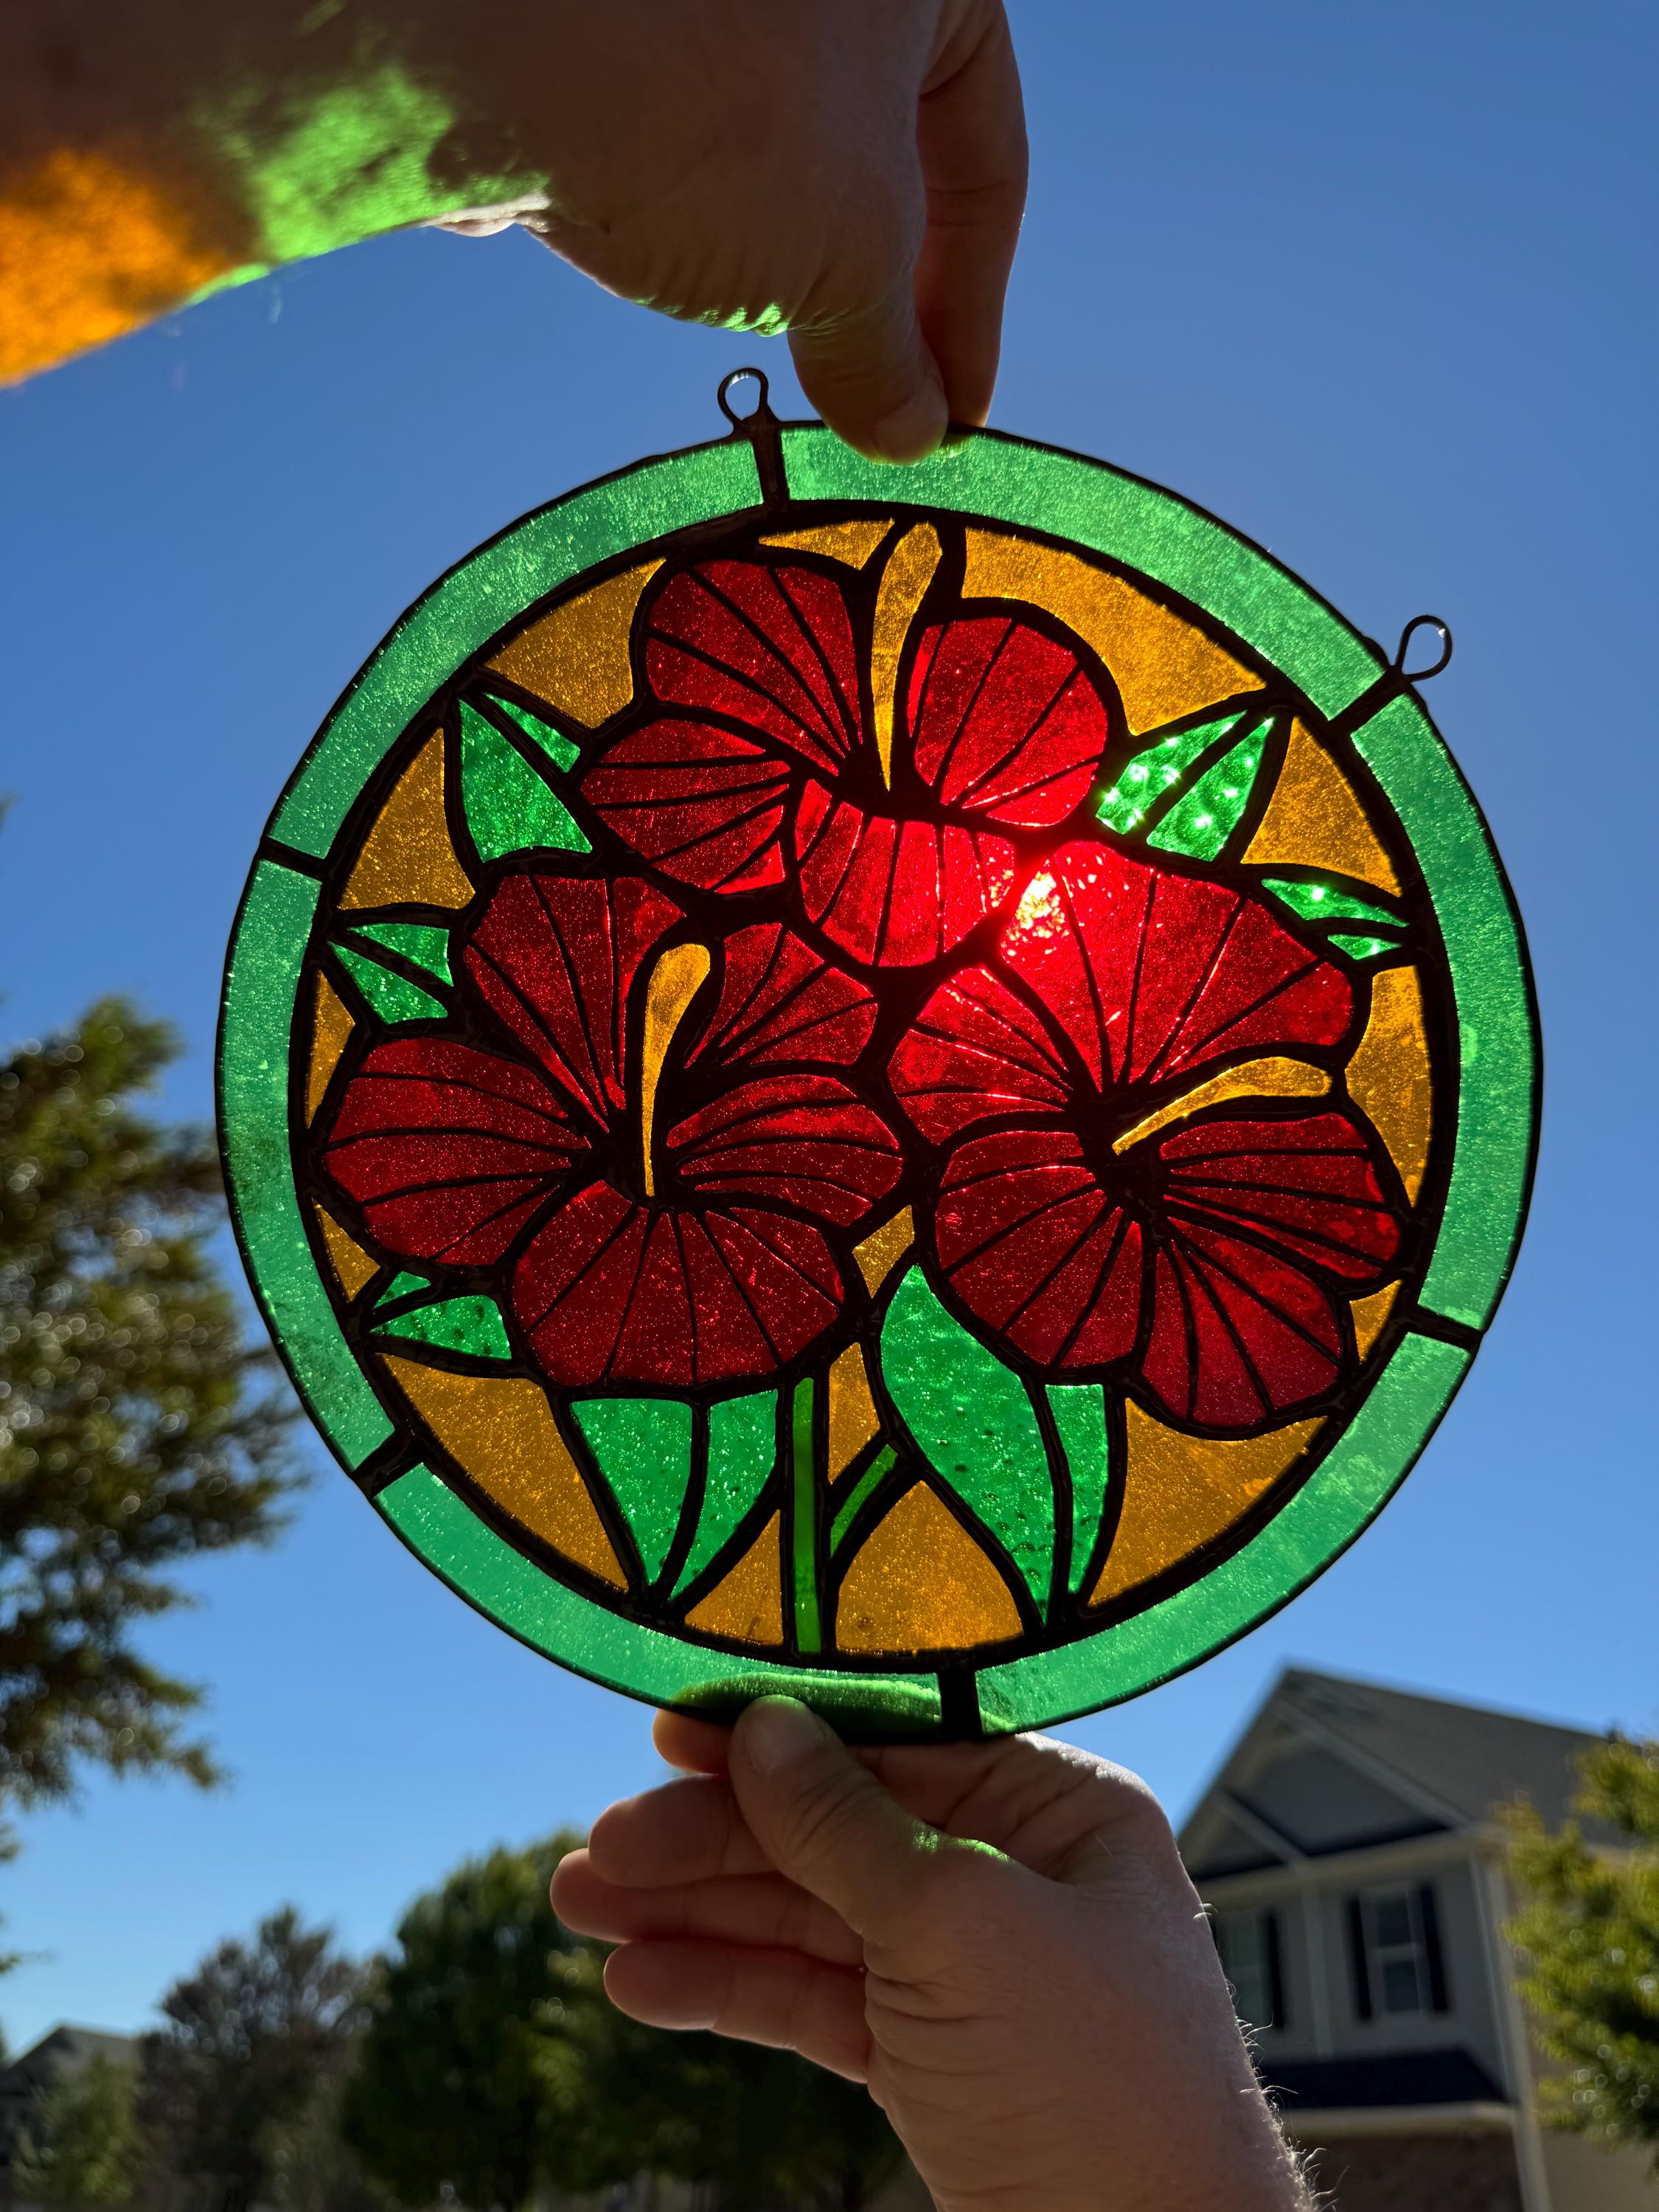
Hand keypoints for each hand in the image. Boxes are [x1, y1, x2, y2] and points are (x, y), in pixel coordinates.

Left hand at [4, 0, 1025, 451]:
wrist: (471, 47)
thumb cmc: (707, 115)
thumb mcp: (845, 261)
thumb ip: (891, 353)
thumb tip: (907, 429)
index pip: (986, 154)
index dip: (970, 311)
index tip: (948, 418)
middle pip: (879, 148)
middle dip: (871, 288)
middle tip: (861, 408)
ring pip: (774, 143)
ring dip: (774, 255)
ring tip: (749, 333)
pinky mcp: (598, 23)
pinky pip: (674, 124)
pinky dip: (682, 207)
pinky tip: (653, 252)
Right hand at [553, 1700, 1309, 2211]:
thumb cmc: (1099, 2081)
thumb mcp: (962, 1926)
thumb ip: (846, 1827)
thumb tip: (761, 1726)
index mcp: (1055, 1810)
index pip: (893, 1746)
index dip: (778, 1738)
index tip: (671, 1729)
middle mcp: (1011, 1874)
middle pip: (831, 1832)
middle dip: (711, 1842)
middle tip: (598, 1850)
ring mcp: (964, 1970)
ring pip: (806, 1919)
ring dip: (693, 1914)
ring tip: (579, 1908)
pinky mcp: (925, 2056)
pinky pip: (811, 2002)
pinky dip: (728, 1990)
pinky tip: (641, 1983)